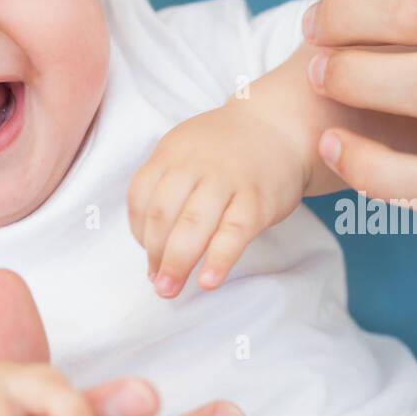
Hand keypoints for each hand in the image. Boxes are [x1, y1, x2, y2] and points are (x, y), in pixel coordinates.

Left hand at [127, 106, 305, 295]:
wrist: (279, 127)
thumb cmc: (227, 149)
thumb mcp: (187, 150)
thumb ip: (167, 185)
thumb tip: (151, 246)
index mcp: (171, 151)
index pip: (140, 195)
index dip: (138, 230)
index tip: (148, 254)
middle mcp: (195, 163)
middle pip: (162, 213)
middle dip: (154, 253)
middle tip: (157, 283)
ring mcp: (226, 180)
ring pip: (192, 224)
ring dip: (176, 262)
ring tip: (169, 289)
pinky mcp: (257, 200)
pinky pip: (232, 234)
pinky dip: (217, 260)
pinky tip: (207, 282)